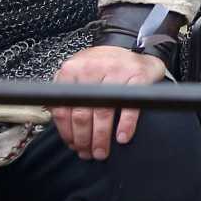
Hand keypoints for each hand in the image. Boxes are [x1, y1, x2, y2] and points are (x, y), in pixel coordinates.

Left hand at [51, 45, 166, 160]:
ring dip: (101, 138)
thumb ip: (67, 94)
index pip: (64, 108)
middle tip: (88, 153)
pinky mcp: (137, 76)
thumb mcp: (78, 74)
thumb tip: (63, 127)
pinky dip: (125, 125)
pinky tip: (122, 137)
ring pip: (103, 113)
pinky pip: (129, 106)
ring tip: (102, 151)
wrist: (130, 48)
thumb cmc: (102, 66)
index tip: (72, 145)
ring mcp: (115, 72)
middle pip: (82, 114)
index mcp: (72, 70)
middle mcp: (91, 69)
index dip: (67, 132)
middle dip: (84, 139)